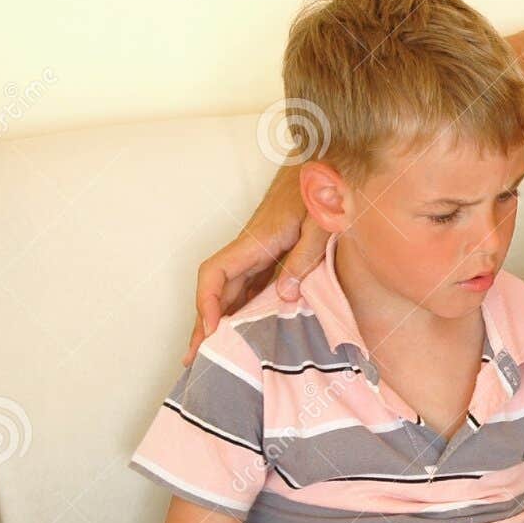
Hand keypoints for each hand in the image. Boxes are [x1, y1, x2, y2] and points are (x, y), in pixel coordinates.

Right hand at [184, 174, 325, 365]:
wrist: (327, 163)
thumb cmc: (324, 189)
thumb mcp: (321, 225)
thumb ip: (304, 260)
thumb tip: (285, 297)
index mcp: (256, 241)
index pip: (214, 274)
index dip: (207, 304)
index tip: (210, 331)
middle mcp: (250, 248)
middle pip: (217, 290)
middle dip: (205, 324)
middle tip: (196, 359)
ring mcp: (258, 252)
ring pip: (230, 290)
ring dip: (220, 320)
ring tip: (213, 353)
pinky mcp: (271, 254)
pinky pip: (249, 286)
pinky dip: (241, 309)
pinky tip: (244, 330)